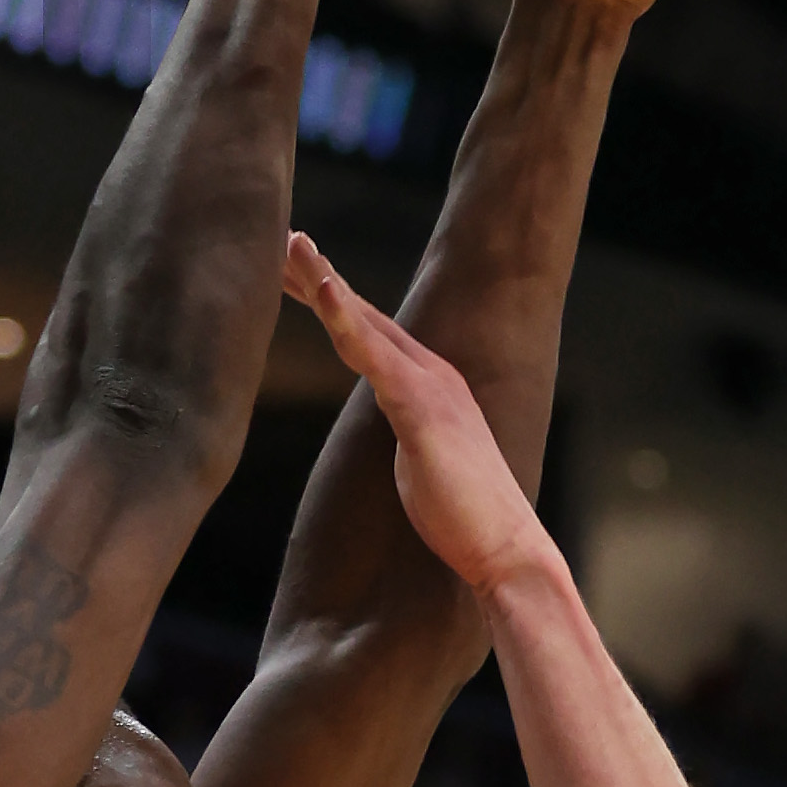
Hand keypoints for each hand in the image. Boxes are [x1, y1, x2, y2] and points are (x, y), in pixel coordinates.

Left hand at [282, 235, 556, 599]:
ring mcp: (429, 387)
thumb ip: (410, 441)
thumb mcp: (424, 467)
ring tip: (290, 243)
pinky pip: (373, 355)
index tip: (297, 276)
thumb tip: (400, 449)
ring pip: (364, 321)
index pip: (372, 333)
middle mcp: (433, 374)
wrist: (505, 548)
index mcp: (431, 388)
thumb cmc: (464, 519)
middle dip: (319, 275)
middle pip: (364, 313)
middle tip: (281, 239)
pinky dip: (344, 317)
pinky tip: (320, 287)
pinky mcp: (421, 408)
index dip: (333, 301)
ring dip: (324, 278)